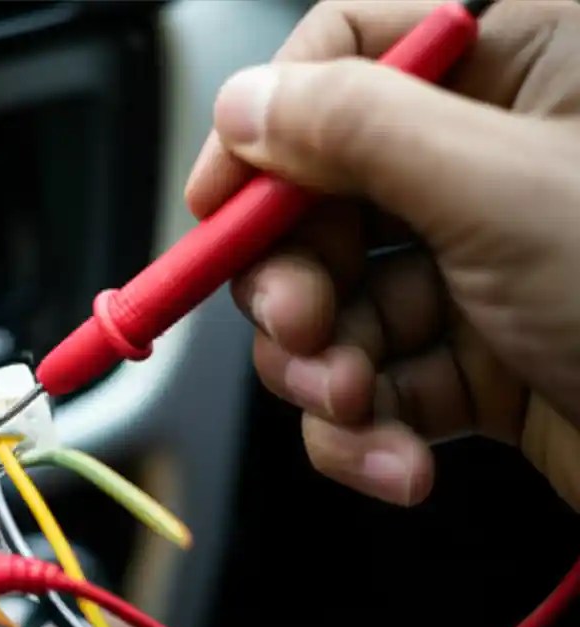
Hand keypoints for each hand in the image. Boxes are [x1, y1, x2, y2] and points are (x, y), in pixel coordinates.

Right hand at [186, 0, 579, 507]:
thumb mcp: (502, 190)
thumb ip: (357, 130)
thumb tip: (249, 104)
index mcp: (524, 63)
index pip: (349, 52)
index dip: (267, 127)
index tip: (218, 204)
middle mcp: (494, 155)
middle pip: (322, 194)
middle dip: (295, 281)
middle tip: (299, 330)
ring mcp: (483, 262)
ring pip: (340, 300)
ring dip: (324, 371)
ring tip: (353, 409)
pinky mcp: (480, 354)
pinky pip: (380, 378)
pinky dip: (368, 430)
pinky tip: (394, 458)